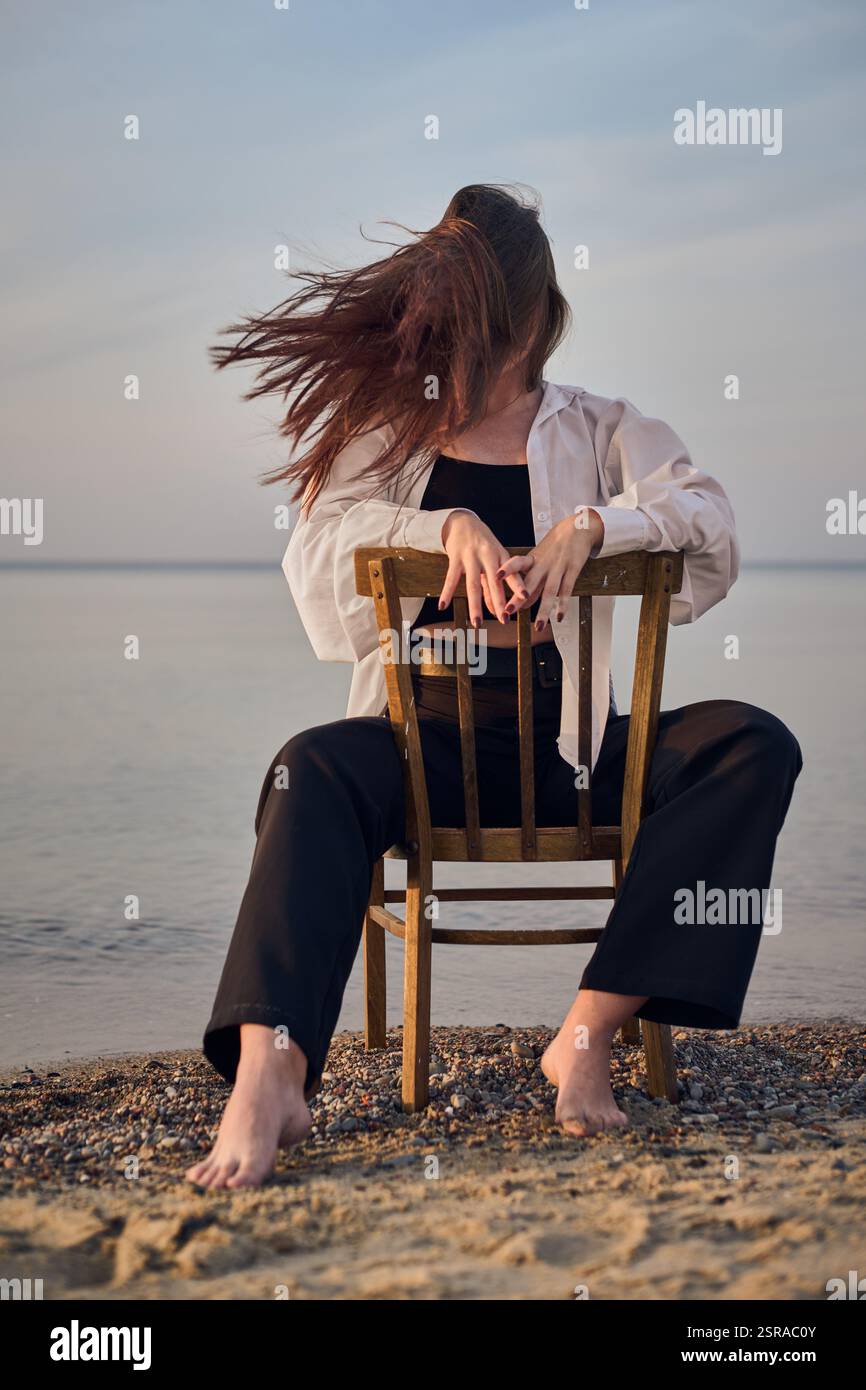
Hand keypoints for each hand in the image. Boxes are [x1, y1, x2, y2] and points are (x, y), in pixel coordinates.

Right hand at [439, 511, 529, 625]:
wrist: (463, 521)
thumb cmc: (481, 543)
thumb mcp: (492, 560)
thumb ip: (493, 584)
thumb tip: (495, 610)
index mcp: (501, 556)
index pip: (512, 573)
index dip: (518, 585)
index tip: (525, 598)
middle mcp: (488, 556)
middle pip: (494, 583)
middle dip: (499, 603)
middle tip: (504, 619)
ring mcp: (471, 556)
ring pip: (473, 584)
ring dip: (475, 605)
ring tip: (476, 623)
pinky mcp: (455, 557)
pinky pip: (451, 578)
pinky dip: (447, 593)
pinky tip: (443, 606)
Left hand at [497, 508, 604, 631]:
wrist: (578, 528)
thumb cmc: (556, 544)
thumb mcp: (539, 556)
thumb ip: (532, 578)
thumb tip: (521, 600)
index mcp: (533, 558)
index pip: (517, 563)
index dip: (506, 569)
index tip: (494, 576)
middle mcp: (543, 563)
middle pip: (529, 583)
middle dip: (518, 598)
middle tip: (507, 612)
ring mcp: (558, 567)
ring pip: (549, 591)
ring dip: (543, 610)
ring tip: (537, 626)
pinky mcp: (573, 570)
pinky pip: (567, 590)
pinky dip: (563, 604)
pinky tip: (559, 617)